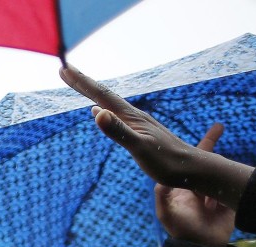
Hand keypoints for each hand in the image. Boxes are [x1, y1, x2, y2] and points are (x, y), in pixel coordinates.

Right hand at [59, 65, 251, 209]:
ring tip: (80, 86)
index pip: (100, 96)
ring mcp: (136, 123)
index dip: (81, 82)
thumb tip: (95, 113)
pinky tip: (99, 113)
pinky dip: (102, 110)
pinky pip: (115, 116)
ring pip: (108, 104)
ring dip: (92, 94)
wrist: (191, 169)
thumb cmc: (167, 162)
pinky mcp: (139, 132)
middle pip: (103, 95)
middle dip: (83, 83)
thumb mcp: (140, 147)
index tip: (64, 68)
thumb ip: (118, 130)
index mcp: (130, 116)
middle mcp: (133, 115)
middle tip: (64, 70)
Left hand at [153, 124, 235, 246]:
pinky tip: (238, 178)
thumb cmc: (181, 231)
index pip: (188, 162)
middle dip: (212, 146)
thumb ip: (163, 196)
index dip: (193, 147)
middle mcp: (199, 187)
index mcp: (184, 186)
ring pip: (221, 173)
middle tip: (218, 126)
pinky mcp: (228, 202)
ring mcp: (215, 194)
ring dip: (225, 167)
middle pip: (207, 162)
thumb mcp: (167, 214)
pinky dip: (236, 183)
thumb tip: (161, 180)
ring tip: (227, 162)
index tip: (196, 132)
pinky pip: (233, 188)